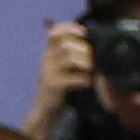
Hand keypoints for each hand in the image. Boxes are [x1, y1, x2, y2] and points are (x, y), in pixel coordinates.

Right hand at [25, 22, 93, 138]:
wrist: (45, 111)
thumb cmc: (59, 89)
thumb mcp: (61, 69)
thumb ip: (71, 56)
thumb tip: (93, 44)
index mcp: (48, 53)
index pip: (54, 33)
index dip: (69, 28)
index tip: (84, 32)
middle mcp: (46, 60)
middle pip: (65, 44)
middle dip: (83, 48)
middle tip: (93, 58)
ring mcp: (48, 72)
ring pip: (68, 57)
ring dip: (85, 61)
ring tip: (92, 69)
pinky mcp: (53, 85)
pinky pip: (71, 77)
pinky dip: (83, 79)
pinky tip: (88, 83)